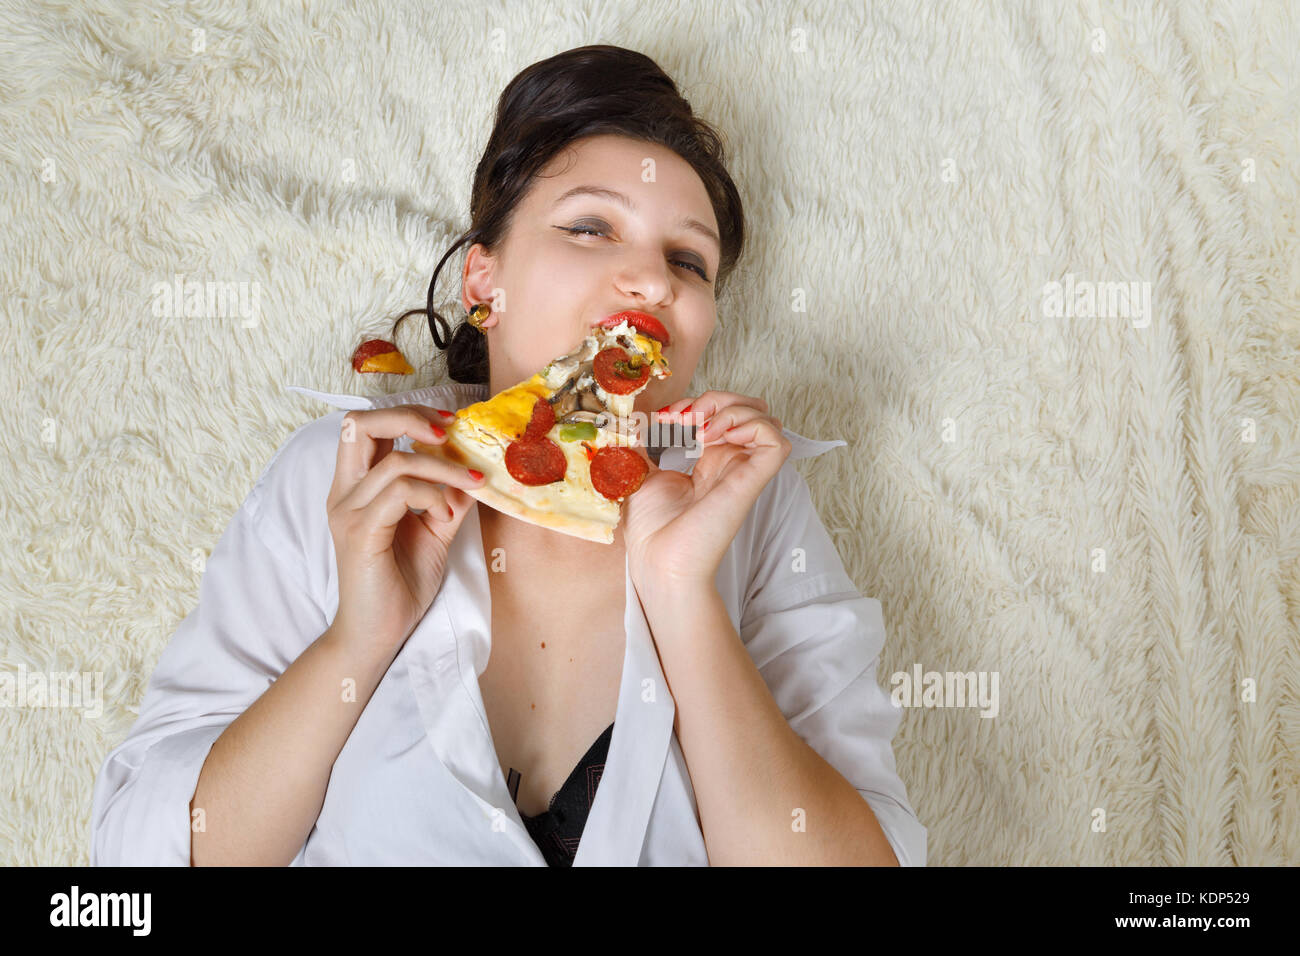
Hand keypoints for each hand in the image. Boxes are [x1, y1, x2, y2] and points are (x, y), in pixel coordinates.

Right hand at [325, 405, 485, 657]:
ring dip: (442, 469)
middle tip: (448, 431)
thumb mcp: (433, 532)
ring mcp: (348, 511)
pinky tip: (445, 517)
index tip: (447, 425)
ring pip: (395, 461)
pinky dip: (432, 496)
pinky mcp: (360, 532)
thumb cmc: (400, 584)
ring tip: (465, 490)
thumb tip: (473, 471)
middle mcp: (344, 493)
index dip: (405, 414)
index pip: (365, 427)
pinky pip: (399, 492)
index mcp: (356, 487)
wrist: (377, 634)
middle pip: (359, 424)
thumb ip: (447, 499)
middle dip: (408, 416)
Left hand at [623, 390, 790, 586]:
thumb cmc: (651, 527)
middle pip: (749, 409)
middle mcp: (730, 463)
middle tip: (687, 417)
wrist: (658, 559)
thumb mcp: (638, 471)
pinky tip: (720, 438)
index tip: (666, 416)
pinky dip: (752, 425)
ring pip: (766, 419)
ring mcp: (743, 470)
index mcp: (709, 461)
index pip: (722, 413)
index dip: (698, 402)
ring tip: (703, 429)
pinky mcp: (752, 480)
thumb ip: (643, 443)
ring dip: (733, 409)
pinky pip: (776, 440)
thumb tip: (636, 416)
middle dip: (718, 399)